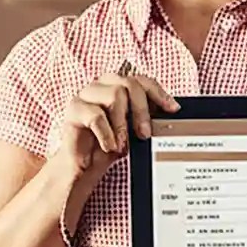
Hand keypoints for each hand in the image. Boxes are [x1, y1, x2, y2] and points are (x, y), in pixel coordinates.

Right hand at [58, 69, 178, 173]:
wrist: (82, 167)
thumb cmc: (109, 145)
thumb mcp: (132, 131)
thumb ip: (145, 118)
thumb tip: (169, 114)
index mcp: (116, 86)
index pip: (141, 80)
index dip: (158, 93)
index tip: (172, 109)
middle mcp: (101, 85)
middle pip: (128, 84)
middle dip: (141, 110)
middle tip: (145, 134)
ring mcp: (85, 95)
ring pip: (114, 95)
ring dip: (122, 124)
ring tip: (122, 145)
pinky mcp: (73, 109)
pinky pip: (95, 115)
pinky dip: (107, 134)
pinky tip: (109, 147)